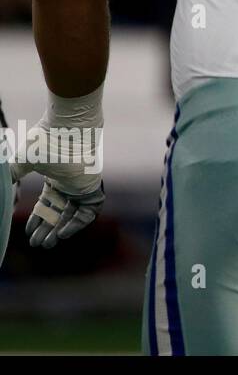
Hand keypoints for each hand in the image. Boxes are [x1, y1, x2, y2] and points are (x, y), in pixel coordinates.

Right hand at [11, 89, 105, 247]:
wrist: (67, 130)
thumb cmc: (45, 141)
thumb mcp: (22, 162)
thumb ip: (11, 176)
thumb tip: (4, 192)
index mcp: (54, 177)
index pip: (47, 203)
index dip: (37, 218)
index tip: (27, 231)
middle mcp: (69, 183)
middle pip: (59, 212)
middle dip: (48, 229)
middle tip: (38, 244)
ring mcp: (81, 186)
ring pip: (73, 214)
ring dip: (60, 230)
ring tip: (47, 244)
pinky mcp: (92, 187)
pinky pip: (89, 211)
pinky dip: (78, 223)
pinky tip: (63, 233)